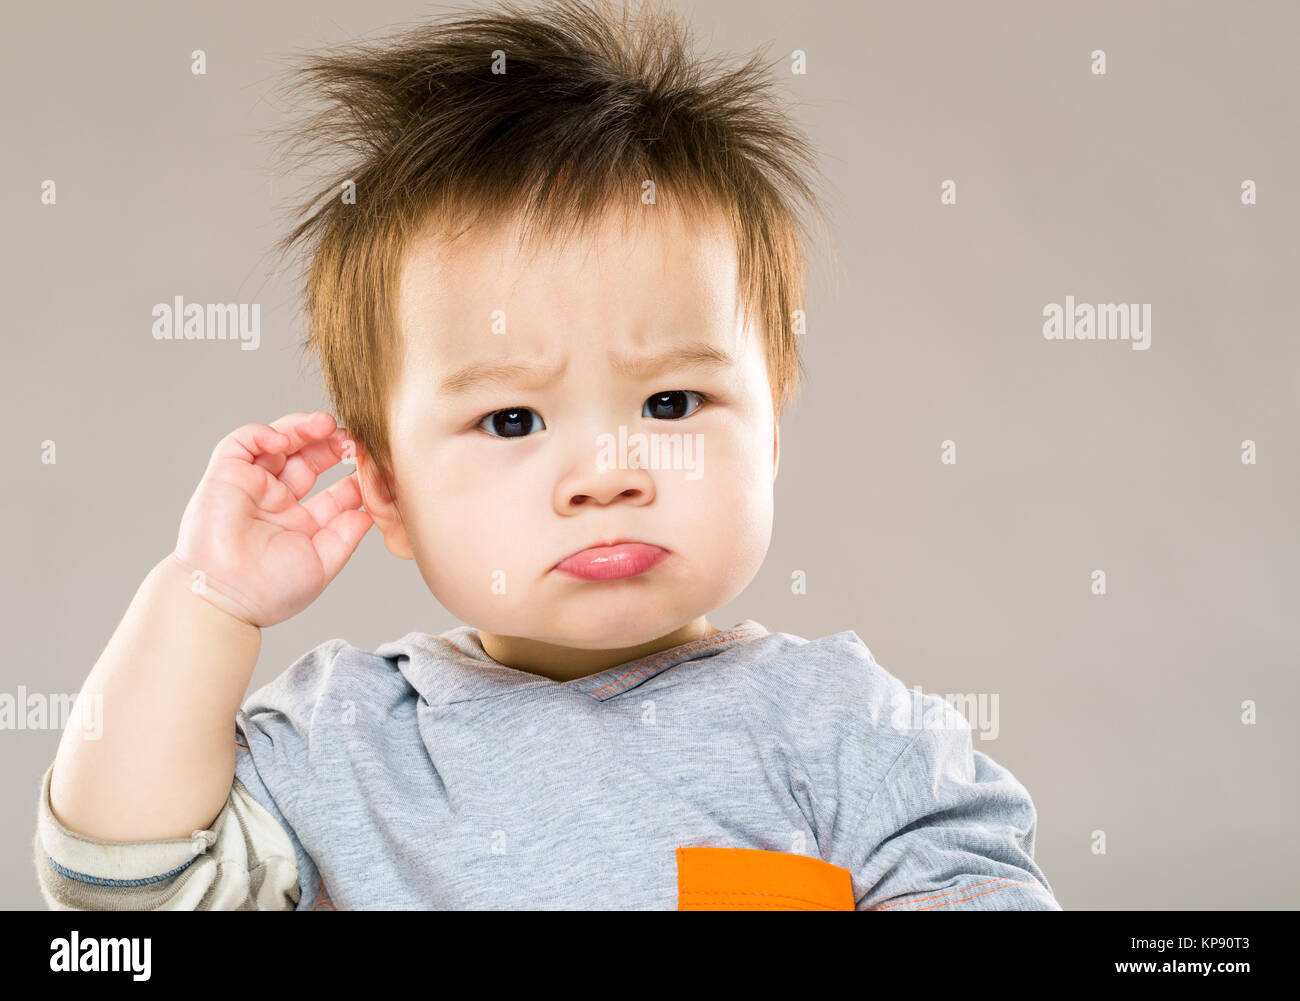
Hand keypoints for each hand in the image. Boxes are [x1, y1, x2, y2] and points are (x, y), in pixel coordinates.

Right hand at [172, 412, 373, 627]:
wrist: (226, 598)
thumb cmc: (269, 591)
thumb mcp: (322, 563)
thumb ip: (346, 535)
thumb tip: (368, 511)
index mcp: (300, 524)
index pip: (333, 492)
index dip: (354, 477)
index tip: (373, 467)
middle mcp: (276, 503)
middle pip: (309, 460)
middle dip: (332, 445)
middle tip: (354, 440)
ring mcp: (251, 487)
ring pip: (279, 443)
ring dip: (304, 429)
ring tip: (327, 425)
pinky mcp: (224, 475)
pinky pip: (242, 442)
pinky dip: (264, 433)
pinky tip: (285, 439)